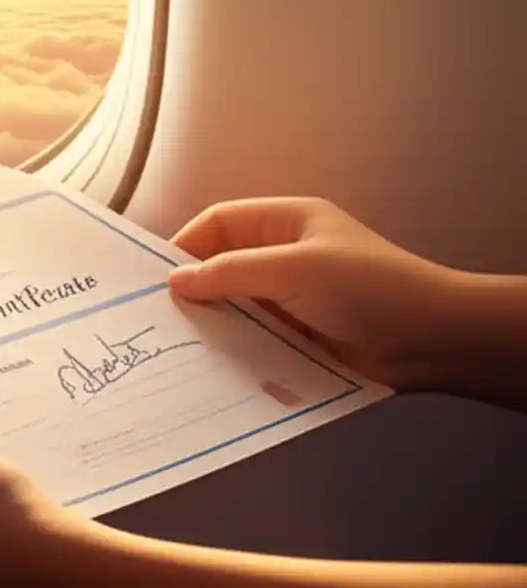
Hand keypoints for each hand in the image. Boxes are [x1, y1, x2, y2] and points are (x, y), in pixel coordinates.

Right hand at [168, 197, 468, 390]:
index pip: (220, 223)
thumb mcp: (293, 269)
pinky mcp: (297, 336)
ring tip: (176, 344)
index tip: (156, 279)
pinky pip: (252, 337)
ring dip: (211, 322)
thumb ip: (230, 273)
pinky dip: (231, 348)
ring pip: (234, 305)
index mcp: (286, 223)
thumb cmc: (366, 289)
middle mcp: (284, 256)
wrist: (430, 341)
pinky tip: (209, 364)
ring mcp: (290, 298)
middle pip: (222, 265)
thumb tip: (176, 281)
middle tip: (157, 317)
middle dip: (193, 287)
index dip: (186, 244)